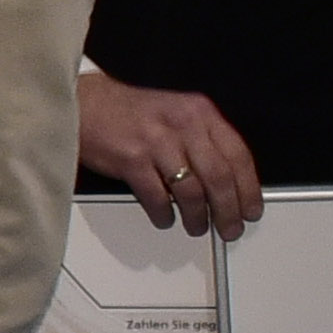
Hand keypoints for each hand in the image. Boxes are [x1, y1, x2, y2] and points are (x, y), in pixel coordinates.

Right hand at [80, 75, 262, 239]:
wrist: (82, 103)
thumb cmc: (128, 113)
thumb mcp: (175, 113)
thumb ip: (202, 141)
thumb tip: (226, 184)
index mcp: (199, 113)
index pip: (238, 156)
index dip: (249, 189)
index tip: (251, 210)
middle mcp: (182, 125)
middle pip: (218, 177)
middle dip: (228, 211)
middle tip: (230, 229)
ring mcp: (156, 142)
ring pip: (191, 191)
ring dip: (197, 217)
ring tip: (197, 227)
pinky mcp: (131, 159)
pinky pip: (157, 197)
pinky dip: (164, 214)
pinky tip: (165, 218)